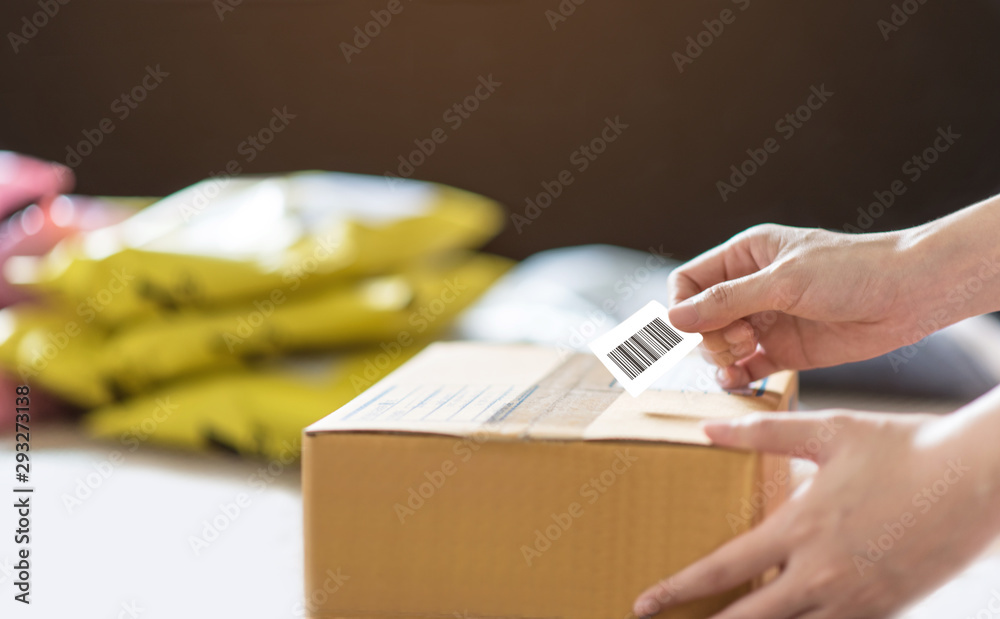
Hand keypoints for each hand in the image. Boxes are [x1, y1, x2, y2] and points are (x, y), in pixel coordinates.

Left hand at [633, 410, 999, 618]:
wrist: (977, 479)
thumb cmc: (902, 447)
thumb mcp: (827, 432)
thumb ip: (761, 432)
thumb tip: (706, 428)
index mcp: (799, 527)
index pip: (722, 569)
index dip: (676, 590)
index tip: (642, 603)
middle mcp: (821, 573)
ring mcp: (856, 599)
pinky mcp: (886, 610)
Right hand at [667, 224, 923, 387]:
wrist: (910, 295)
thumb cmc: (852, 271)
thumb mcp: (783, 281)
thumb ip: (726, 302)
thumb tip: (673, 318)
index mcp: (746, 255)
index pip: (688, 282)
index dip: (683, 307)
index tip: (695, 328)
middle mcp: (751, 287)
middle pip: (699, 318)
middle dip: (709, 335)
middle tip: (739, 340)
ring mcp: (767, 320)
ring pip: (719, 345)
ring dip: (722, 357)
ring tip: (746, 357)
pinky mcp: (786, 350)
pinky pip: (746, 368)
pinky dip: (737, 377)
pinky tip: (740, 382)